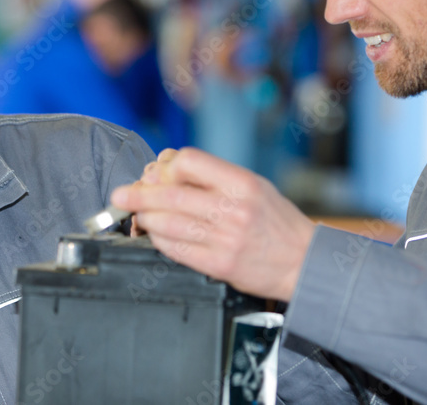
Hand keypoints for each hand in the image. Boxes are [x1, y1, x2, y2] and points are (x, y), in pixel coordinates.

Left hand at [111, 147, 314, 300]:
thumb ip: (214, 177)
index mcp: (242, 183)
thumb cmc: (278, 222)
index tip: (157, 173)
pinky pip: (177, 250)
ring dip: (145, 219)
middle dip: (138, 194)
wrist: (305, 263)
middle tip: (121, 195)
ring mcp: (226, 238)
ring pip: (168, 223)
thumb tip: (167, 167)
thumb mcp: (254, 186)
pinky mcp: (219, 264)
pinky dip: (159, 241)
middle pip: (170, 194)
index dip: (166, 166)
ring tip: (139, 217)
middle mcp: (233, 208)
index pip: (189, 161)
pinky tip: (156, 236)